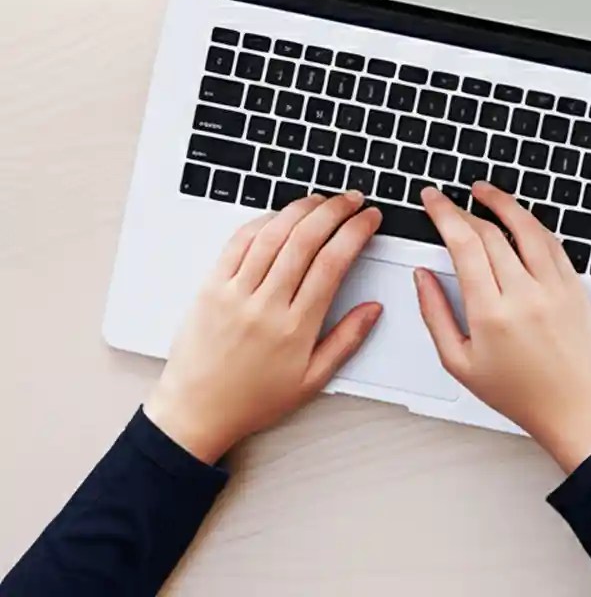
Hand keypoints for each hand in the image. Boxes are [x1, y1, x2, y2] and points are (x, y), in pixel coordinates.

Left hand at [144, 192, 383, 463]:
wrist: (196, 411)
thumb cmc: (253, 399)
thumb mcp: (312, 380)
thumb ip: (347, 340)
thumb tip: (373, 309)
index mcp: (295, 327)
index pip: (332, 263)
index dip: (356, 232)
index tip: (369, 219)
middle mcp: (265, 305)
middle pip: (305, 239)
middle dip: (335, 210)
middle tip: (352, 200)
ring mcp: (234, 293)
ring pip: (272, 234)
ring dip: (301, 208)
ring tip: (322, 200)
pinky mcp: (210, 288)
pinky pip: (237, 243)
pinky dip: (262, 222)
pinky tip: (280, 216)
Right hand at [414, 183, 590, 472]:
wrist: (576, 408)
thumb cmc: (519, 393)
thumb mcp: (460, 363)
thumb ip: (435, 314)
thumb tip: (422, 276)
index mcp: (492, 313)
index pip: (464, 245)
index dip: (444, 214)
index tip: (432, 199)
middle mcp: (526, 294)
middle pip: (491, 232)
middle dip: (464, 208)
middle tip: (447, 199)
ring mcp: (555, 287)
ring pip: (527, 227)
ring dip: (503, 202)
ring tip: (484, 191)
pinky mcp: (575, 287)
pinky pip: (551, 243)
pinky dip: (531, 224)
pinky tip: (517, 217)